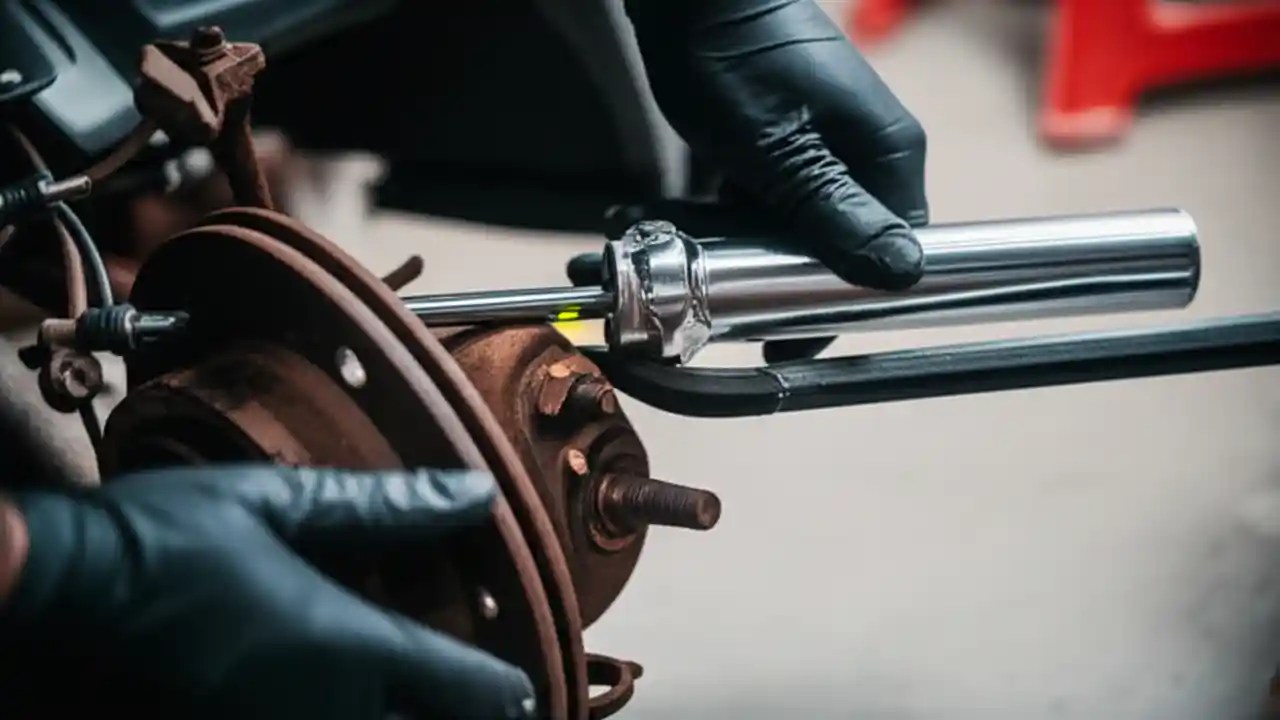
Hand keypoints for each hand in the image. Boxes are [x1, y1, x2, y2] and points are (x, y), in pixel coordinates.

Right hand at [0, 466, 535, 719]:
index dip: (510, 693)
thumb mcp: (281, 502)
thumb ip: (385, 504)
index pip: (465, 688)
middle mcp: (329, 703)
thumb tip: (470, 493)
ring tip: (434, 697)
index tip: (533, 689)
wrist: (77, 585)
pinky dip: (365, 719)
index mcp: (350, 643)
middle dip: (470, 718)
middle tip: (497, 700)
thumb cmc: (172, 536)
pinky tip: (366, 698)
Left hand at [623, 0, 928, 361]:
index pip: (888, 250)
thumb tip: (900, 271)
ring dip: (726, 244)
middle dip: (767, 273)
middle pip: (831, 244)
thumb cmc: (734, 52)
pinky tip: (662, 222)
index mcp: (885, 153)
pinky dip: (712, 214)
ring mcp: (819, 146)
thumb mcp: (780, 151)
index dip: (840, 297)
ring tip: (663, 250)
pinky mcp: (778, 141)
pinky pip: (755, 199)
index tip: (786, 330)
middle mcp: (861, 153)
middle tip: (714, 296)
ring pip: (783, 227)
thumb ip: (836, 212)